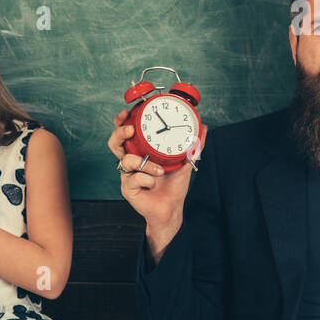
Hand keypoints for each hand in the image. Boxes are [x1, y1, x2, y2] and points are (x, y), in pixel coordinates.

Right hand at [108, 108, 206, 230]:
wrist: (172, 207)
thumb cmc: (174, 185)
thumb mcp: (186, 161)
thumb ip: (193, 144)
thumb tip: (204, 127)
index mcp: (142, 150)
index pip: (127, 131)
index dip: (122, 120)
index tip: (127, 112)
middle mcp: (132, 160)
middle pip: (115, 142)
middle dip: (120, 133)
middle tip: (130, 130)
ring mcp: (128, 174)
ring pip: (125, 160)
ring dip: (144, 163)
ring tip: (159, 170)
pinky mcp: (127, 188)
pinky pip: (134, 178)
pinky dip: (148, 179)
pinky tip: (154, 184)